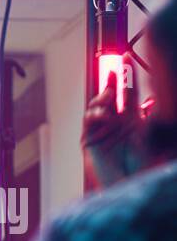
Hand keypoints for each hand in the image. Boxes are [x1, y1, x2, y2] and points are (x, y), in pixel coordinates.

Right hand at [83, 56, 145, 186]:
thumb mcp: (149, 132)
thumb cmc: (142, 164)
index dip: (127, 75)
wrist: (128, 184)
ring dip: (102, 98)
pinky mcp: (89, 141)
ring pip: (97, 105)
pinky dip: (94, 114)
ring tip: (109, 96)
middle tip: (114, 68)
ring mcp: (102, 132)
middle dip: (112, 80)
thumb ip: (146, 114)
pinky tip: (104, 115)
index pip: (128, 92)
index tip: (126, 56)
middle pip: (111, 95)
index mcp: (133, 121)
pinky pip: (88, 122)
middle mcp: (116, 124)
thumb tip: (152, 96)